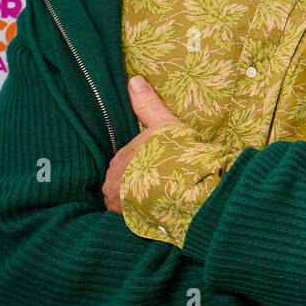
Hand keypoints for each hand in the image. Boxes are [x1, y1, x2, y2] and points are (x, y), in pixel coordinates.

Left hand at [103, 75, 182, 212]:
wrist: (191, 191)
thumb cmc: (175, 154)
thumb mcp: (164, 123)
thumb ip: (148, 104)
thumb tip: (133, 80)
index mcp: (119, 161)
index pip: (123, 161)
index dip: (139, 162)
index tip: (154, 164)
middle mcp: (114, 186)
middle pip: (122, 183)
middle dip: (134, 183)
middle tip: (157, 182)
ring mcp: (123, 208)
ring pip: (127, 202)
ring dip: (137, 201)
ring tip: (158, 200)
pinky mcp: (135, 225)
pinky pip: (137, 219)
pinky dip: (145, 216)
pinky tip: (160, 214)